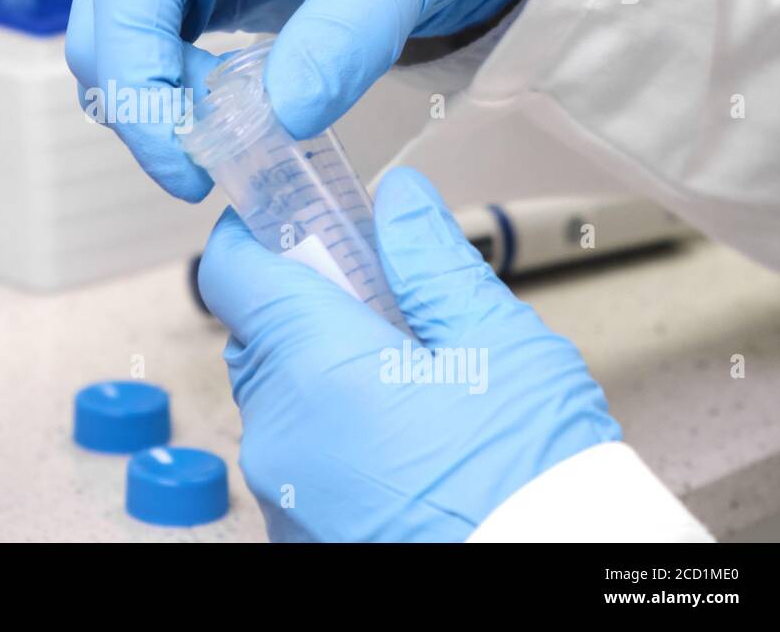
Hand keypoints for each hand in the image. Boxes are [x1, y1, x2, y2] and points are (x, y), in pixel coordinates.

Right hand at [66, 0, 560, 200]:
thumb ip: (347, 37)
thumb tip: (276, 123)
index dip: (139, 84)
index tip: (186, 167)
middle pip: (104, 9)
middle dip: (144, 98)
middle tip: (210, 168)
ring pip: (115, 27)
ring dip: (156, 96)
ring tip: (234, 132)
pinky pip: (150, 31)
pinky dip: (175, 83)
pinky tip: (230, 106)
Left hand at [197, 167, 619, 541]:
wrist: (549, 578)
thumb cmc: (532, 483)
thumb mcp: (501, 347)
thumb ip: (432, 263)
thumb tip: (397, 201)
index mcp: (314, 366)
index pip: (231, 272)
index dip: (256, 237)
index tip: (292, 223)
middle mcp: (276, 431)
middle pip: (257, 335)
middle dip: (308, 310)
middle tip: (383, 308)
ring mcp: (279, 490)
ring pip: (276, 399)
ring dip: (320, 378)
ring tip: (406, 386)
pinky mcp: (293, 532)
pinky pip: (292, 459)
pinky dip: (328, 439)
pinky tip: (398, 445)